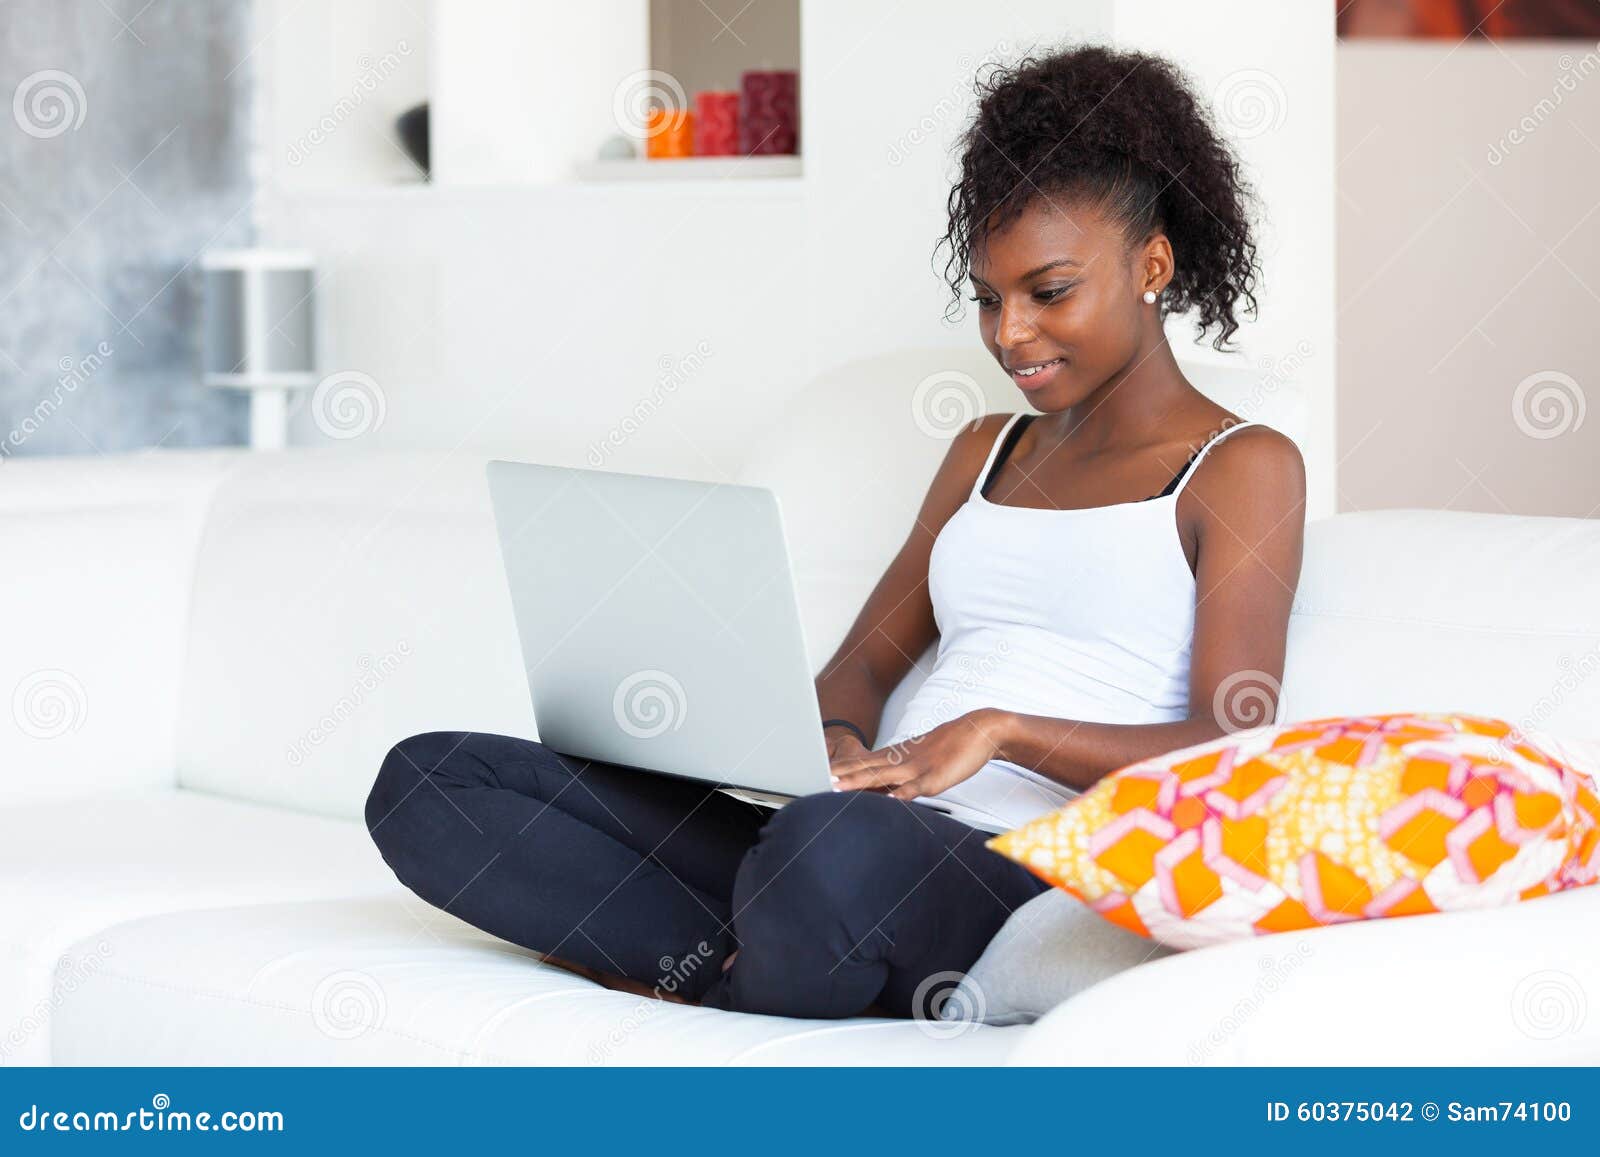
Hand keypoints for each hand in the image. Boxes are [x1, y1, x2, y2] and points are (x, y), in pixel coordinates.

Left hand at [828, 710, 1006, 801]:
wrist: (980, 729)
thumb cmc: (951, 747)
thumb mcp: (923, 759)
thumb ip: (904, 773)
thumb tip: (888, 790)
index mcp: (899, 755)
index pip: (865, 763)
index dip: (843, 769)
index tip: (822, 775)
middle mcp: (903, 760)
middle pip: (866, 768)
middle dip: (842, 776)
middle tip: (817, 781)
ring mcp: (918, 767)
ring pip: (883, 776)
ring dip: (859, 782)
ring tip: (837, 788)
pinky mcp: (935, 777)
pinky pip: (916, 787)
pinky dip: (901, 794)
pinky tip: (887, 801)